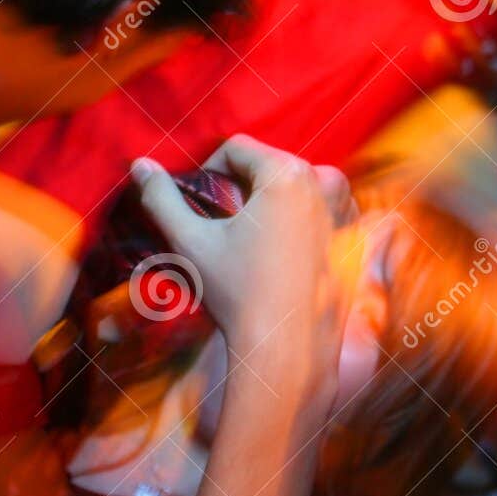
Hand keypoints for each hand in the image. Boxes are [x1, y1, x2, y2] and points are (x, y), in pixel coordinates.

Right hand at [129, 136, 355, 398]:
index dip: (209, 171)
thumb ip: (161, 199)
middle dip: (243, 186)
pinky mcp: (356, 238)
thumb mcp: (191, 242)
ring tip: (253, 239)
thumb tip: (140, 165)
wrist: (286, 347)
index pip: (237, 148)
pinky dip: (304, 218)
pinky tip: (284, 250)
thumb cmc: (238, 293)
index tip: (201, 205)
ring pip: (297, 184)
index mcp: (286, 173)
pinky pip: (324, 209)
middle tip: (224, 226)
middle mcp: (324, 182)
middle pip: (270, 164)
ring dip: (273, 200)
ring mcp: (345, 210)